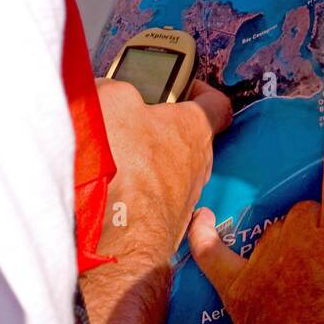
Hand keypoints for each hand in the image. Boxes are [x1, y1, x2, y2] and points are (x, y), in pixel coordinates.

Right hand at [81, 78, 230, 323]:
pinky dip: (132, 195)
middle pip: (189, 142)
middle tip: (135, 123)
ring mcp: (180, 204)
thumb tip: (111, 96)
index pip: (217, 106)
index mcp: (194, 129)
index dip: (204, 93)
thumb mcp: (113, 99)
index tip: (187, 88)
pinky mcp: (159, 231)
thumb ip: (118, 91)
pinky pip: (149, 204)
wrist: (109, 235)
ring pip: (169, 175)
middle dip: (164, 131)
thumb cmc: (120, 160)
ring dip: (146, 167)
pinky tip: (106, 191)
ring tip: (112, 160)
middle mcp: (196, 168)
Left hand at [187, 116, 323, 323]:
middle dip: (315, 225)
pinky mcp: (239, 287)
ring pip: (274, 227)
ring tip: (299, 272)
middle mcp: (300, 240)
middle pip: (304, 208)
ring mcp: (266, 261)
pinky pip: (214, 254)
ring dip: (285, 239)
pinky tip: (202, 218)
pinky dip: (205, 235)